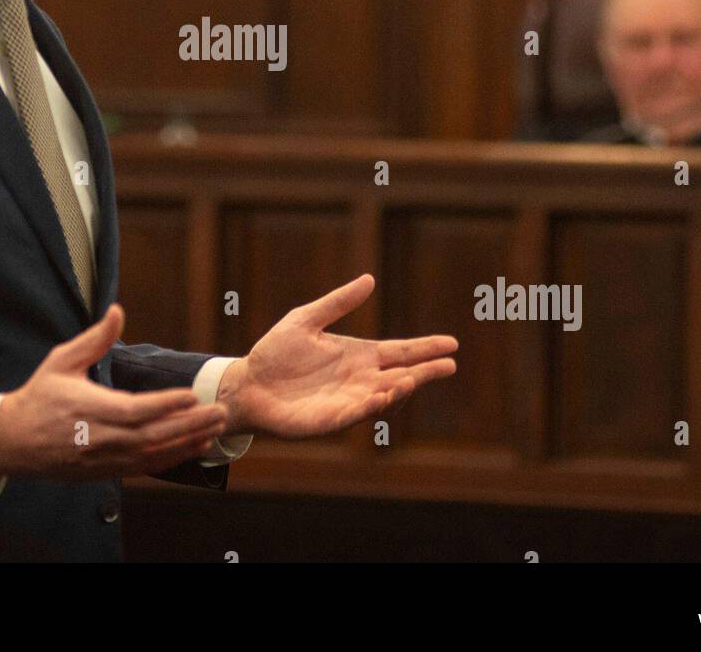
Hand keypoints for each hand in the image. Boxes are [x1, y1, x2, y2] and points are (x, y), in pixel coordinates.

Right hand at [0, 304, 226, 480]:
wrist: (12, 441)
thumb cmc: (39, 396)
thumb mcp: (61, 360)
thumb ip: (94, 339)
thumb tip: (117, 310)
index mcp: (90, 409)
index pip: (135, 411)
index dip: (165, 405)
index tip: (192, 395)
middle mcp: (100, 439)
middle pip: (152, 436)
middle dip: (190, 425)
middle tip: (220, 413)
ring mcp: (104, 459)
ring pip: (153, 455)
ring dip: (187, 443)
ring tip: (216, 429)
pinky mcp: (105, 472)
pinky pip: (145, 468)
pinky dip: (172, 460)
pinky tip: (194, 448)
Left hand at [216, 274, 457, 438]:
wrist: (248, 382)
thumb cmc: (276, 353)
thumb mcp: (306, 319)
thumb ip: (337, 302)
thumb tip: (369, 280)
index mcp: (358, 356)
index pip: (399, 351)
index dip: (425, 348)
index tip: (452, 344)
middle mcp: (359, 380)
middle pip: (400, 376)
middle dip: (424, 372)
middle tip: (449, 365)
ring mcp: (347, 402)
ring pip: (383, 397)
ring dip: (399, 390)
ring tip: (412, 378)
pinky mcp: (329, 420)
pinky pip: (354, 415)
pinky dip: (369, 407)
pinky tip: (380, 396)